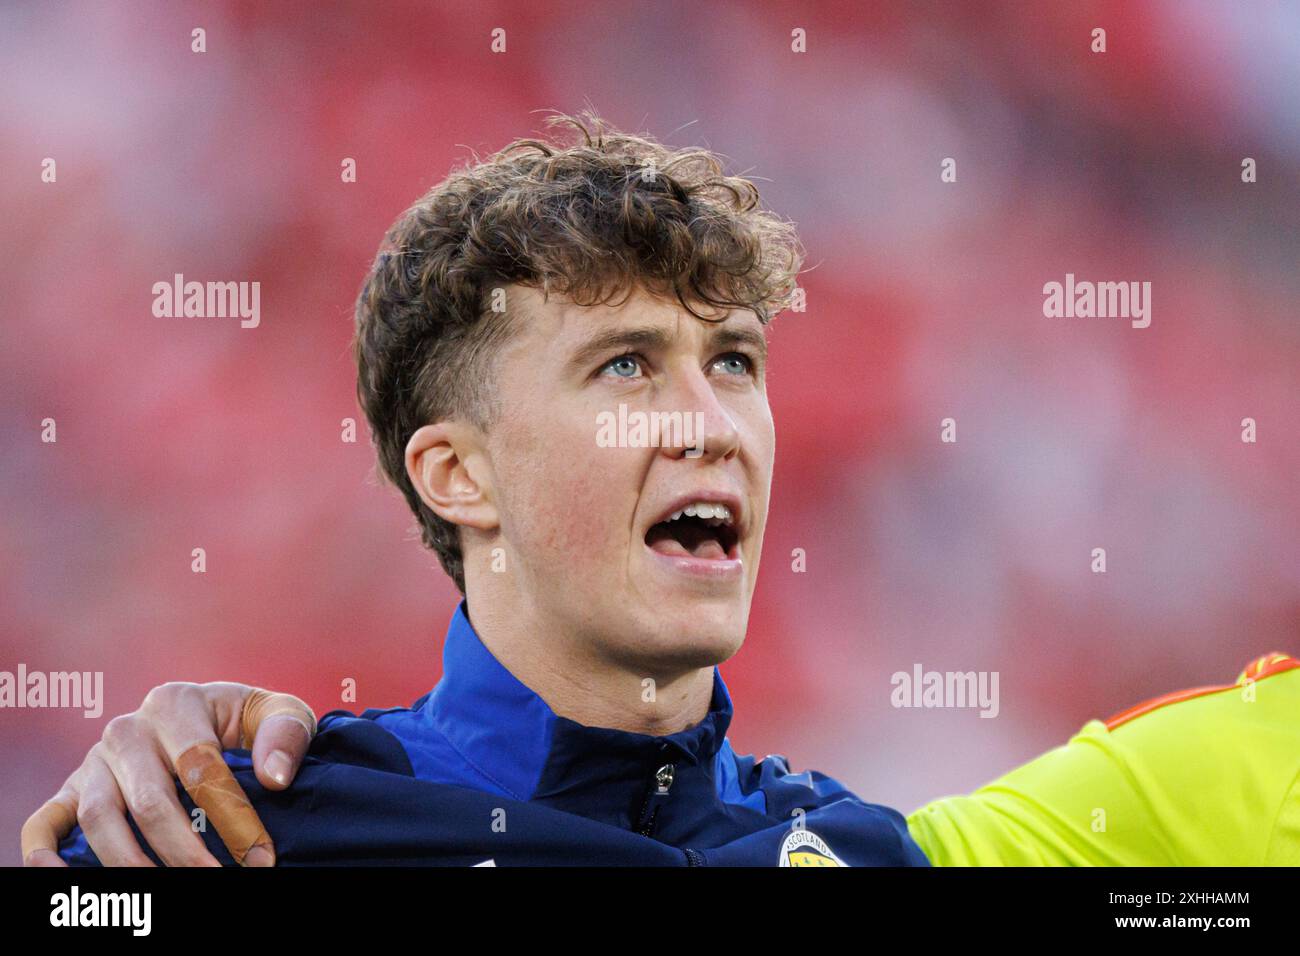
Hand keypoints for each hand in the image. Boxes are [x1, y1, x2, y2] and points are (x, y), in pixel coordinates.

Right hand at [21, 682, 315, 866]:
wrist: (212, 717)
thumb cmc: (247, 723)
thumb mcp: (278, 712)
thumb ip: (284, 734)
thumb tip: (275, 778)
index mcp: (176, 703)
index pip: (202, 768)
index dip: (234, 819)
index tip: (260, 857)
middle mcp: (127, 729)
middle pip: (151, 802)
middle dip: (187, 853)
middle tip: (218, 881)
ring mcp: (94, 760)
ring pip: (100, 819)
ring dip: (132, 865)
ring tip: (168, 893)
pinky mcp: (72, 788)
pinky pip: (45, 822)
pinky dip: (44, 856)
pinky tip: (65, 881)